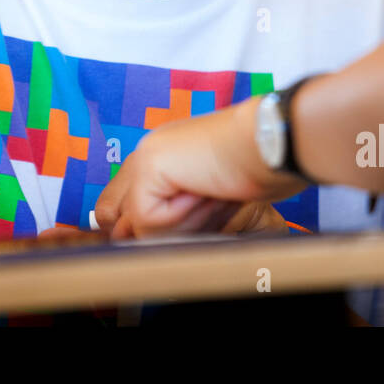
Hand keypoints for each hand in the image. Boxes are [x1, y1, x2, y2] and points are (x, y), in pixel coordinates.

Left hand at [94, 100, 306, 237]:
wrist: (270, 144)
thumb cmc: (253, 169)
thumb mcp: (201, 201)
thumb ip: (165, 219)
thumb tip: (126, 239)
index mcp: (157, 158)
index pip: (114, 206)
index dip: (129, 229)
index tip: (150, 235)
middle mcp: (144, 154)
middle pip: (118, 220)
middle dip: (158, 230)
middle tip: (200, 205)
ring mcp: (144, 157)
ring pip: (138, 226)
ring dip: (180, 224)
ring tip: (208, 194)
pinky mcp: (148, 165)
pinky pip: (149, 220)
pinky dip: (182, 216)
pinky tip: (204, 189)